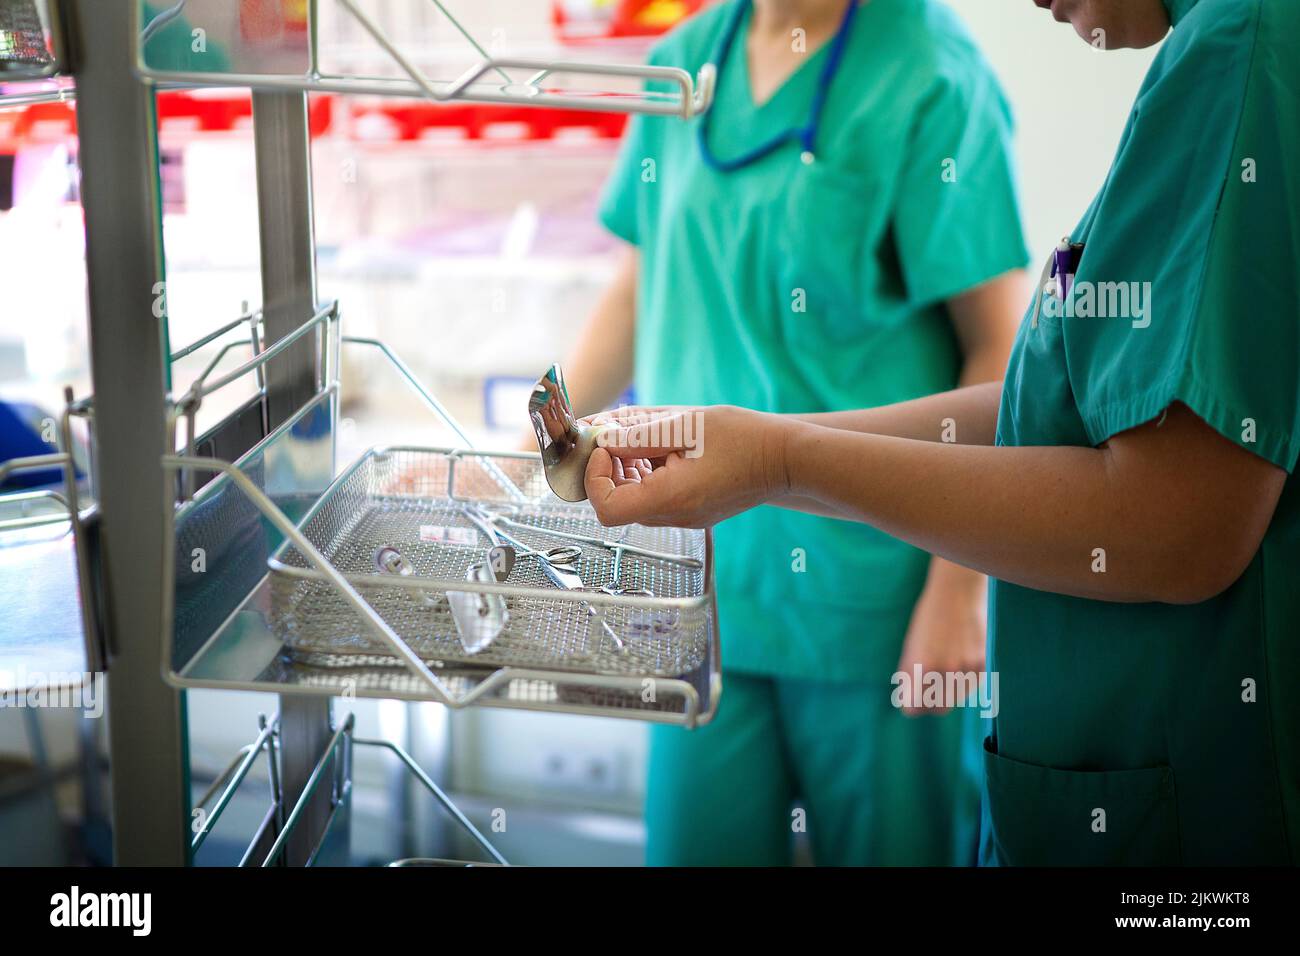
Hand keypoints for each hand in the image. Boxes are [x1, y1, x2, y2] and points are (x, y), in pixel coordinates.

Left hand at [582, 404, 788, 527]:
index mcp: (671, 498)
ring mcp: (684, 516)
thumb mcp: (685, 425)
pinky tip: (667, 448)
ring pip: (634, 497)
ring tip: (651, 438)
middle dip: (611, 466)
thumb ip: (637, 434)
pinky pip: (655, 495)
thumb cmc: (743, 438)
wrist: (785, 458)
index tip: (607, 447)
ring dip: (629, 467)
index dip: (596, 476)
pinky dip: (649, 472)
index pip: (607, 508)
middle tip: (623, 435)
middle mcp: (675, 515)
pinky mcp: (692, 510)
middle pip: (617, 501)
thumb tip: (601, 438)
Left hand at [895, 574, 986, 716]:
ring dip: (948, 692)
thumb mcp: (911, 645)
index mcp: (921, 667)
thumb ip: (909, 674)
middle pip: (939, 709)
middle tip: (926, 692)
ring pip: (957, 698)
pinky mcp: (983, 664)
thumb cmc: (928, 618)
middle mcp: (945, 672)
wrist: (958, 593)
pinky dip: (964, 681)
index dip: (911, 706)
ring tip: (944, 668)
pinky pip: (972, 686)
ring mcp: (967, 669)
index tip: (909, 701)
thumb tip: (908, 701)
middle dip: (930, 704)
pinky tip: (959, 662)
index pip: (915, 707)